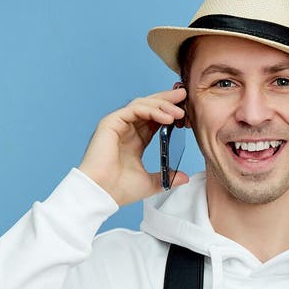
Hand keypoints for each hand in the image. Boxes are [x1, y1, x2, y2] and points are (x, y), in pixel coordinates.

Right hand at [78, 87, 188, 206]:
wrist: (102, 193)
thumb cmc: (120, 190)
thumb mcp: (151, 182)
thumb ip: (167, 177)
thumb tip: (184, 178)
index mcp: (135, 141)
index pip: (154, 120)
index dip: (169, 113)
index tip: (186, 111)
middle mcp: (126, 130)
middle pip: (149, 107)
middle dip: (167, 100)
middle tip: (184, 95)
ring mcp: (118, 124)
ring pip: (143, 105)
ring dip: (162, 105)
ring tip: (179, 111)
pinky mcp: (111, 122)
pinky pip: (134, 109)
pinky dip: (152, 110)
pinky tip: (166, 117)